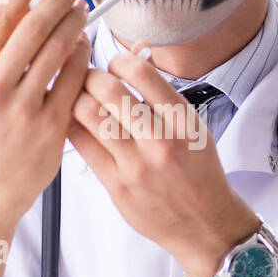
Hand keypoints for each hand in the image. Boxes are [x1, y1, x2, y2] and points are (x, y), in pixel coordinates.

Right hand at [0, 0, 91, 236]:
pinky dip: (83, 58)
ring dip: (74, 24)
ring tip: (81, 11)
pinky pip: (75, 81)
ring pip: (58, 50)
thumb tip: (18, 5)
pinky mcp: (50, 126)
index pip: (0, 17)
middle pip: (33, 27)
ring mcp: (23, 108)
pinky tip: (86, 47)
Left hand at [66, 41, 260, 276]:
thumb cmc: (197, 174)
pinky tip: (75, 124)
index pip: (141, 72)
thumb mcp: (192, 127)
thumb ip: (162, 93)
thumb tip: (138, 51)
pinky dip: (72, 127)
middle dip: (90, 76)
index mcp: (182, 120)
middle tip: (88, 80)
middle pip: (108, 89)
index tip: (114, 65)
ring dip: (76, 99)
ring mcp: (137, 164)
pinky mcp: (117, 185)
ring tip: (79, 100)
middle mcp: (161, 140)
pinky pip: (82, 145)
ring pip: (89, 114)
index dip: (118, 60)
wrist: (205, 225)